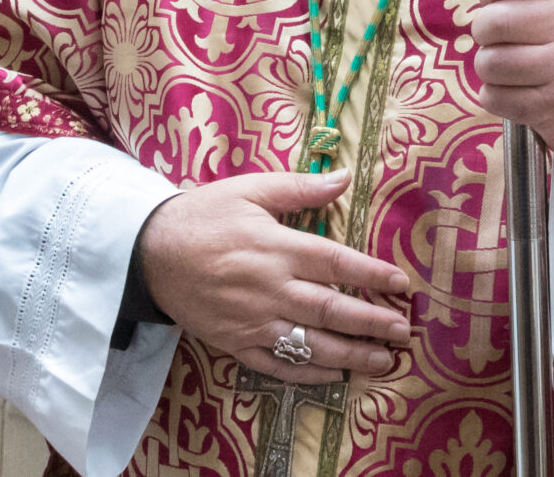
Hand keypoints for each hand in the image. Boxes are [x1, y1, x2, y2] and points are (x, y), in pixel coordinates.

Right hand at [139, 170, 413, 385]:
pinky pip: (278, 367)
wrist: (149, 253)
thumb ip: (300, 187)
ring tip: (383, 361)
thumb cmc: (204, 215)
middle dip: (373, 323)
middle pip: (332, 310)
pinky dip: (308, 374)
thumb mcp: (250, 189)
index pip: (337, 264)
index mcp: (277, 248)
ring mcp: (253, 322)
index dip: (373, 276)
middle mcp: (270, 288)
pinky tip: (335, 375)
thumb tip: (344, 177)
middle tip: (404, 332)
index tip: (402, 284)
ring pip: (310, 345)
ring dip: (351, 355)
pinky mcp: (236, 344)